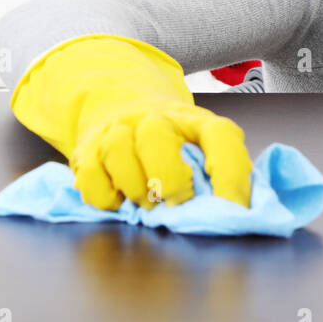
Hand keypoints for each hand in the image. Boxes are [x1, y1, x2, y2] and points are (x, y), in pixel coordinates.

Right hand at [10, 34, 252, 210]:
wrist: (126, 108)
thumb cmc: (175, 145)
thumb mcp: (204, 150)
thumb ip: (219, 173)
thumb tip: (235, 213)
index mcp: (196, 121)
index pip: (220, 135)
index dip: (230, 172)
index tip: (232, 208)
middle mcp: (156, 118)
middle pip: (156, 135)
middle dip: (169, 177)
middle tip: (177, 201)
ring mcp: (118, 130)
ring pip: (117, 149)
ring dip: (134, 187)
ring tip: (148, 205)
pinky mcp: (87, 149)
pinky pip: (89, 174)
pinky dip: (105, 197)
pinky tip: (120, 203)